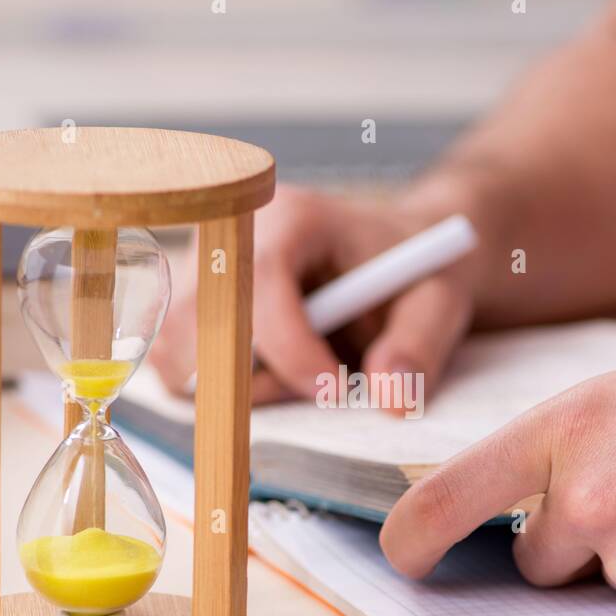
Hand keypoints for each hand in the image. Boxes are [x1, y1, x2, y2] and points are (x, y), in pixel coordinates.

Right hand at [148, 184, 482, 407]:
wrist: (391, 262)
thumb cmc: (413, 275)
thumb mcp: (439, 303)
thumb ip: (419, 346)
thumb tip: (390, 397)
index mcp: (293, 218)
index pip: (260, 281)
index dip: (291, 350)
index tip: (336, 390)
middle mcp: (231, 236)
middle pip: (198, 317)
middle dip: (251, 376)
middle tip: (316, 391)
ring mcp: (200, 272)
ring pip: (180, 349)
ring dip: (236, 386)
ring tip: (302, 373)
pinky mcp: (190, 307)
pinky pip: (177, 365)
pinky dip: (219, 390)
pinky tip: (273, 375)